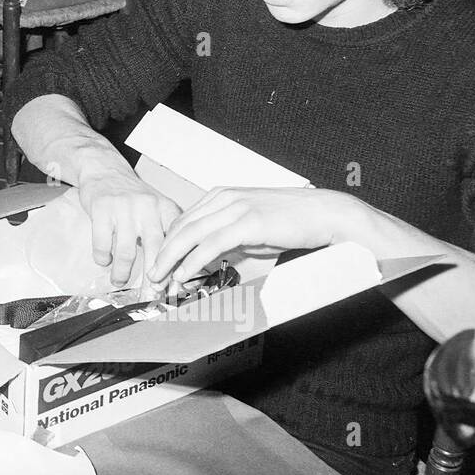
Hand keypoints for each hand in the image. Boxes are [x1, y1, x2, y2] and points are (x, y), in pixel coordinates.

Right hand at [77, 170, 181, 288]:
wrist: (105, 169)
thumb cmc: (132, 196)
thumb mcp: (155, 209)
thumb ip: (164, 235)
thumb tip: (173, 273)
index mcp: (166, 208)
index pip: (175, 244)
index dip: (175, 269)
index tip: (172, 290)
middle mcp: (148, 207)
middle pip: (155, 251)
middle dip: (152, 279)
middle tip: (150, 296)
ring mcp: (124, 207)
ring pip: (126, 251)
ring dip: (121, 272)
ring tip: (119, 281)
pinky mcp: (101, 208)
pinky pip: (101, 243)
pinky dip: (102, 258)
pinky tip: (103, 261)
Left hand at [151, 187, 356, 283]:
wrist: (323, 213)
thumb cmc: (289, 221)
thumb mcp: (250, 225)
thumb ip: (225, 236)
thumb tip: (206, 257)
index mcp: (221, 195)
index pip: (184, 220)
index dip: (168, 243)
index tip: (158, 263)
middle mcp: (223, 197)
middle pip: (182, 227)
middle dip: (163, 253)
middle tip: (150, 275)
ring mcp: (235, 208)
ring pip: (191, 235)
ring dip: (172, 260)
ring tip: (160, 280)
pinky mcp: (247, 222)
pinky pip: (211, 244)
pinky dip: (193, 261)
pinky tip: (183, 275)